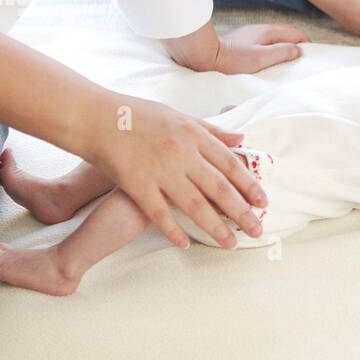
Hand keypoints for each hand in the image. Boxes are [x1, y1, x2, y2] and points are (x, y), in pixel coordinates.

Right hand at [85, 94, 266, 248]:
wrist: (94, 117)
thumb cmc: (136, 115)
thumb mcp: (179, 116)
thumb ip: (211, 131)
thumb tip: (242, 141)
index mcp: (193, 134)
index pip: (230, 164)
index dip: (249, 185)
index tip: (264, 202)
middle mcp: (182, 152)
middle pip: (220, 188)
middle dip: (242, 212)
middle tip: (258, 230)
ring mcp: (160, 170)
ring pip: (196, 205)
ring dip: (216, 227)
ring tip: (232, 244)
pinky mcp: (137, 185)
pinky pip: (160, 214)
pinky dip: (175, 230)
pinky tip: (186, 244)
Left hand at [162, 21, 306, 73]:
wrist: (204, 55)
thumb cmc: (231, 59)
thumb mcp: (260, 59)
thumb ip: (281, 53)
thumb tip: (298, 50)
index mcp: (267, 32)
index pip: (295, 32)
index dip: (306, 42)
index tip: (313, 53)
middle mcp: (260, 29)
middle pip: (286, 32)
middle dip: (298, 42)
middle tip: (305, 56)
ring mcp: (250, 34)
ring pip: (275, 36)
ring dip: (285, 44)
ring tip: (290, 57)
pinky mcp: (242, 41)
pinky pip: (265, 41)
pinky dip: (273, 46)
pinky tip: (270, 56)